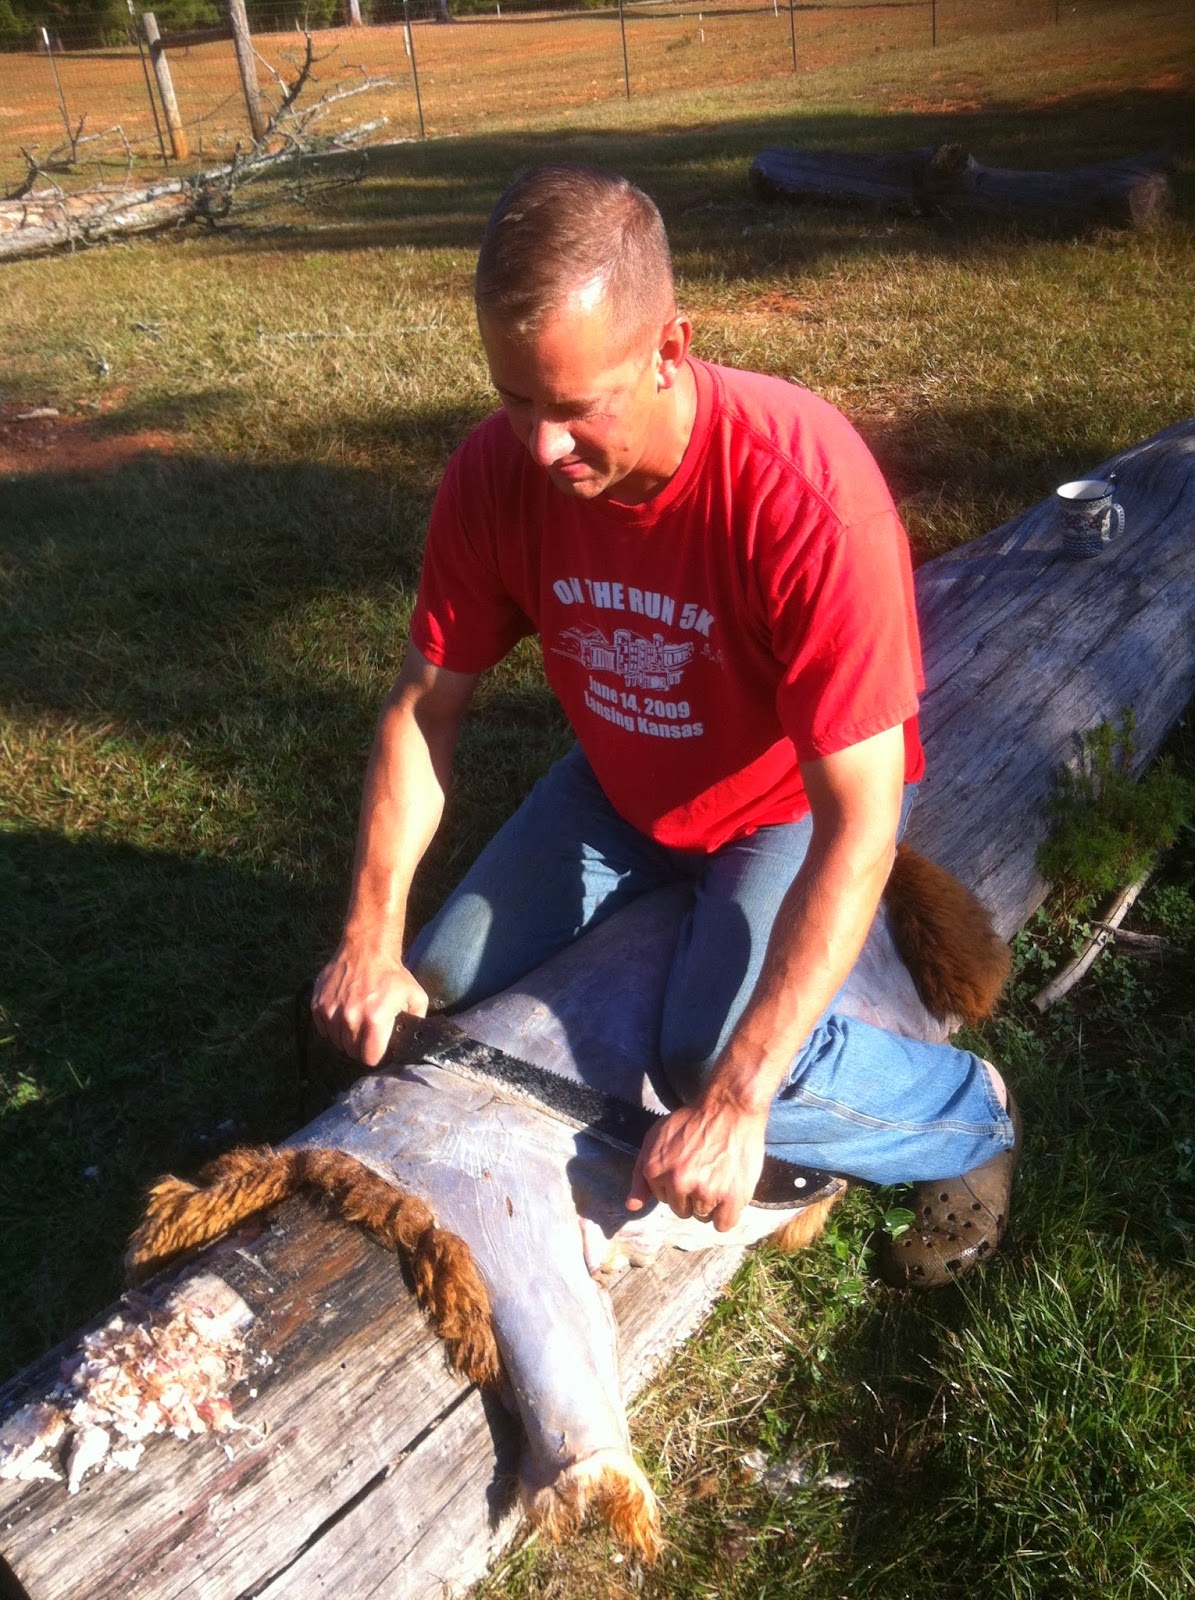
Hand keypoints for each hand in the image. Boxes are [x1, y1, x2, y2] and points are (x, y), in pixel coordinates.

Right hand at [311, 941, 428, 1066]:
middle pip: (352, 1051)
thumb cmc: (392, 974)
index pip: (370, 1058)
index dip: (375, 1056)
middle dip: (360, 1047)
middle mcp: (351, 1018)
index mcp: (375, 1019)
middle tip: (367, 1034)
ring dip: (345, 1037)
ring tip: (356, 1023)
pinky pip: (323, 1029)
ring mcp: (332, 1011)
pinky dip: (331, 1027)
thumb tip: (412, 1040)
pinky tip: (342, 1016)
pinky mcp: (318, 1004)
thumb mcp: (415, 996)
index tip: (377, 1049)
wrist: (366, 949)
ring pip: (336, 1041)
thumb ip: (416, 1021)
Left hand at [625, 1097, 767, 1232]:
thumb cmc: (692, 1121)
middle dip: (692, 1195)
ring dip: (711, 1203)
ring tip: (719, 1177)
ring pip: (703, 1217)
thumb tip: (632, 1206)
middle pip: (682, 1210)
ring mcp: (705, 1191)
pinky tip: (729, 1195)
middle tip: (705, 1172)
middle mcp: (678, 1183)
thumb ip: (640, 1174)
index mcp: (655, 1170)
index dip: (677, 1184)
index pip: (663, 1198)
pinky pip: (723, 1224)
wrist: (729, 1107)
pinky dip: (727, 1214)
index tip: (689, 1167)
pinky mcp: (731, 1196)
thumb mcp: (656, 1137)